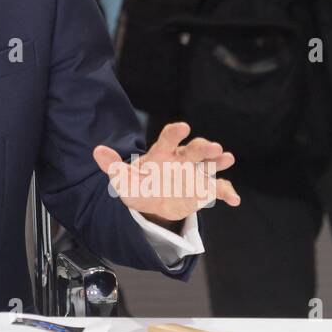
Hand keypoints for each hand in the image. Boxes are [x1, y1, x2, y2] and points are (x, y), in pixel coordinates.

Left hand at [93, 121, 239, 224]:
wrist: (150, 204)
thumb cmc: (137, 186)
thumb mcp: (122, 178)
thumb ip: (112, 165)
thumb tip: (97, 150)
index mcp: (162, 153)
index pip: (169, 138)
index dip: (175, 132)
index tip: (183, 127)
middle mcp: (182, 159)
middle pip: (195, 149)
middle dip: (204, 147)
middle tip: (214, 147)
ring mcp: (195, 173)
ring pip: (210, 164)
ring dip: (219, 161)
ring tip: (227, 158)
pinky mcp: (204, 189)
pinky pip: (218, 188)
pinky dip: (227, 192)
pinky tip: (234, 199)